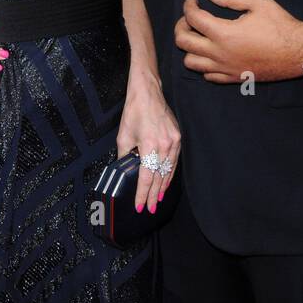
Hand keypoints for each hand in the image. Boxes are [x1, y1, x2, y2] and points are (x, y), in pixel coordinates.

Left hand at [115, 70, 180, 212]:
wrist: (148, 93)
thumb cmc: (134, 112)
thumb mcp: (123, 136)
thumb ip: (125, 156)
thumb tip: (125, 171)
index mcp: (150, 145)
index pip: (147, 177)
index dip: (143, 194)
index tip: (140, 206)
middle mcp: (165, 145)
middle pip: (159, 177)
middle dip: (154, 195)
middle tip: (150, 209)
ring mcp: (175, 142)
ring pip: (169, 171)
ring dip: (163, 187)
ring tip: (157, 200)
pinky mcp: (178, 138)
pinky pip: (174, 161)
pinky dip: (169, 174)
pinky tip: (165, 182)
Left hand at [174, 0, 302, 83]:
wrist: (298, 52)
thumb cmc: (280, 25)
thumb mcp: (258, 2)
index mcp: (223, 33)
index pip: (193, 18)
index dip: (189, 5)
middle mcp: (219, 53)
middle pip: (183, 41)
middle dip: (181, 25)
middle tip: (190, 17)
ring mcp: (224, 68)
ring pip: (190, 62)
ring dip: (189, 47)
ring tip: (198, 36)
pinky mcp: (232, 78)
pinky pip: (207, 75)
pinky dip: (203, 64)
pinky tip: (211, 53)